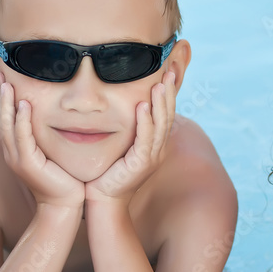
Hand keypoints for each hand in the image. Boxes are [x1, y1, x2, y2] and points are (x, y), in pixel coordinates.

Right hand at [0, 72, 85, 208]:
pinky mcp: (27, 164)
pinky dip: (22, 120)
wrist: (65, 204)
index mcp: (16, 148)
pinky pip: (22, 137)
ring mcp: (17, 158)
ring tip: (6, 83)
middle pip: (0, 117)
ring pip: (7, 125)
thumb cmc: (63, 178)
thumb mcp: (51, 151)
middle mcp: (12, 152)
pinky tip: (24, 104)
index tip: (3, 77)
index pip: (5, 118)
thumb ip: (46, 136)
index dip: (2, 97)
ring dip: (6, 102)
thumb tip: (53, 115)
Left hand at [86, 71, 175, 203]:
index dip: (168, 95)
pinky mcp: (141, 164)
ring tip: (160, 84)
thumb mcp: (121, 147)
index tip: (167, 74)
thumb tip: (124, 108)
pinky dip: (145, 121)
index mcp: (155, 145)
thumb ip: (126, 130)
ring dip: (160, 103)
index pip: (165, 115)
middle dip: (169, 93)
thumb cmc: (107, 174)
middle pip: (167, 116)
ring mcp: (152, 158)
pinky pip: (145, 138)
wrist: (103, 200)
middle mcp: (158, 150)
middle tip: (169, 71)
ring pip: (160, 125)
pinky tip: (143, 106)